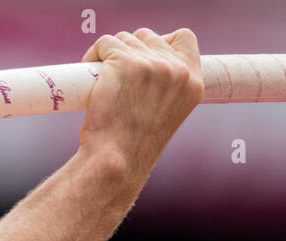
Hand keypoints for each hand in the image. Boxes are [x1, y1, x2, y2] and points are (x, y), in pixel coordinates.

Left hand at [78, 27, 203, 176]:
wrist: (118, 160)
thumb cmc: (136, 143)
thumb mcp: (167, 111)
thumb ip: (167, 83)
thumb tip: (149, 58)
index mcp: (193, 83)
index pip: (185, 38)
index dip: (163, 41)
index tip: (147, 58)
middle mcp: (177, 70)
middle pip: (148, 36)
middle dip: (130, 50)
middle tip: (120, 79)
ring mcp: (151, 63)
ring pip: (124, 39)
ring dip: (110, 55)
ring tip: (104, 82)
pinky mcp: (125, 61)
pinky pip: (104, 42)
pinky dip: (93, 56)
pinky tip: (92, 76)